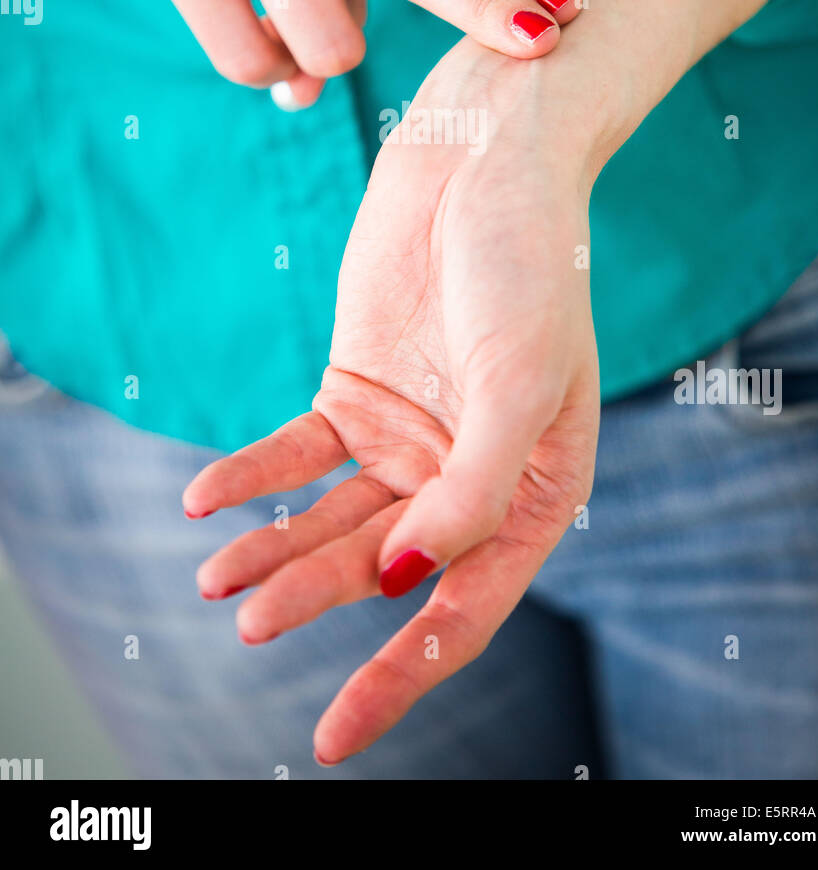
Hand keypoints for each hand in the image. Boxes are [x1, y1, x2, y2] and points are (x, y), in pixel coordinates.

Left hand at [184, 35, 601, 761]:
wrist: (486, 160)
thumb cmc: (530, 268)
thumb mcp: (520, 385)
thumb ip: (473, 492)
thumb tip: (406, 581)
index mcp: (536, 490)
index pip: (465, 604)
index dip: (402, 673)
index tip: (336, 731)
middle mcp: (467, 475)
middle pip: (385, 565)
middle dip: (318, 596)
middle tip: (251, 620)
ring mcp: (407, 435)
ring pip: (332, 517)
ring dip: (275, 548)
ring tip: (217, 578)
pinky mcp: (354, 391)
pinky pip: (297, 454)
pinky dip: (252, 478)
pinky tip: (206, 504)